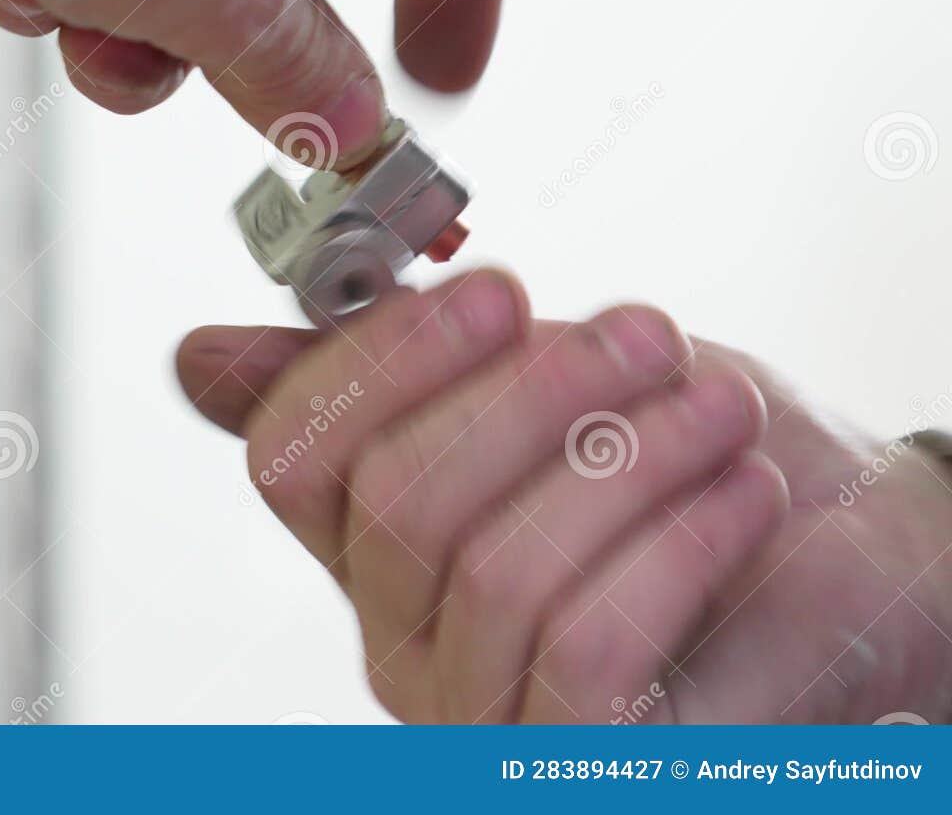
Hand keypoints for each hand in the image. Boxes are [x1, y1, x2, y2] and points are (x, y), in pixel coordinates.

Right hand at [175, 272, 951, 722]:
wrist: (854, 555)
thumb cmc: (692, 466)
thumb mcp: (538, 383)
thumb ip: (384, 369)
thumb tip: (201, 358)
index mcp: (375, 539)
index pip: (291, 455)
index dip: (377, 360)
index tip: (493, 293)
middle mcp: (407, 637)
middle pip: (395, 503)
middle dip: (530, 393)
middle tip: (640, 335)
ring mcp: (487, 713)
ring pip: (496, 574)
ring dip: (626, 459)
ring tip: (716, 406)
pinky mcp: (586, 764)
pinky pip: (589, 654)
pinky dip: (675, 548)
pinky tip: (738, 493)